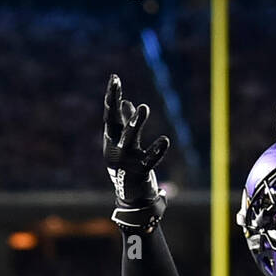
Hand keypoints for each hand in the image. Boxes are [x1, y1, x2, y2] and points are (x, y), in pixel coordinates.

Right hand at [103, 73, 169, 229]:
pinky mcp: (139, 171)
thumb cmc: (126, 166)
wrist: (131, 197)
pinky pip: (149, 159)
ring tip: (144, 107)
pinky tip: (165, 141)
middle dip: (115, 104)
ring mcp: (127, 161)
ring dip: (136, 122)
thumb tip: (126, 102)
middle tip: (119, 87)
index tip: (114, 78)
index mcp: (111, 140)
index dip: (111, 96)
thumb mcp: (123, 143)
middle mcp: (116, 148)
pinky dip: (157, 150)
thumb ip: (125, 122)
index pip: (110, 114)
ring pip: (130, 138)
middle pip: (115, 123)